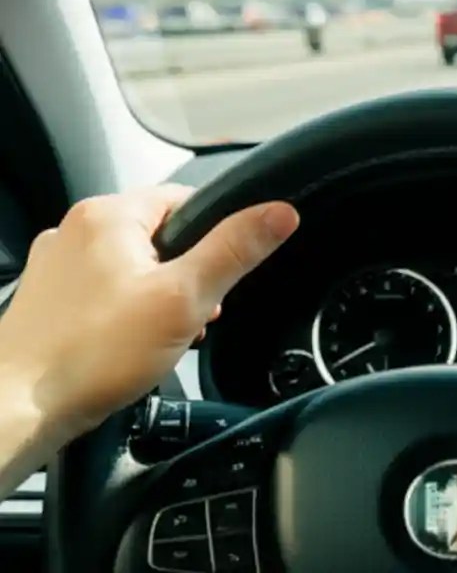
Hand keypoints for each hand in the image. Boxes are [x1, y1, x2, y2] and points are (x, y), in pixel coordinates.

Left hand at [0, 185, 297, 437]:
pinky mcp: (48, 302)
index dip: (217, 235)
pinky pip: (106, 295)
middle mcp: (75, 231)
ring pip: (134, 269)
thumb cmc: (91, 355)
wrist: (18, 409)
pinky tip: (127, 349)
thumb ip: (235, 251)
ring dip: (158, 299)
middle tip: (190, 316)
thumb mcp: (184, 298)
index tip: (222, 274)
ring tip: (157, 339)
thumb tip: (279, 212)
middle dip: (187, 277)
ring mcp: (57, 267)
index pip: (186, 199)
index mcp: (108, 215)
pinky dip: (126, 317)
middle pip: (161, 237)